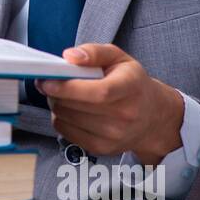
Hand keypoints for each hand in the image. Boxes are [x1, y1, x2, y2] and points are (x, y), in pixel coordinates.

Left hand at [35, 44, 184, 165]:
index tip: (48, 81)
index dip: (68, 88)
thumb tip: (70, 56)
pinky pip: (66, 132)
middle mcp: (125, 115)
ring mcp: (114, 135)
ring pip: (67, 119)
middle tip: (49, 82)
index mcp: (130, 88)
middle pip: (77, 106)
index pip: (98, 92)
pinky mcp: (102, 148)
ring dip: (56, 104)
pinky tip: (69, 109)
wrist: (151, 116)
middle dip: (55, 93)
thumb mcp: (118, 58)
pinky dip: (60, 119)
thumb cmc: (131, 83)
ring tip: (61, 94)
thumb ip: (94, 52)